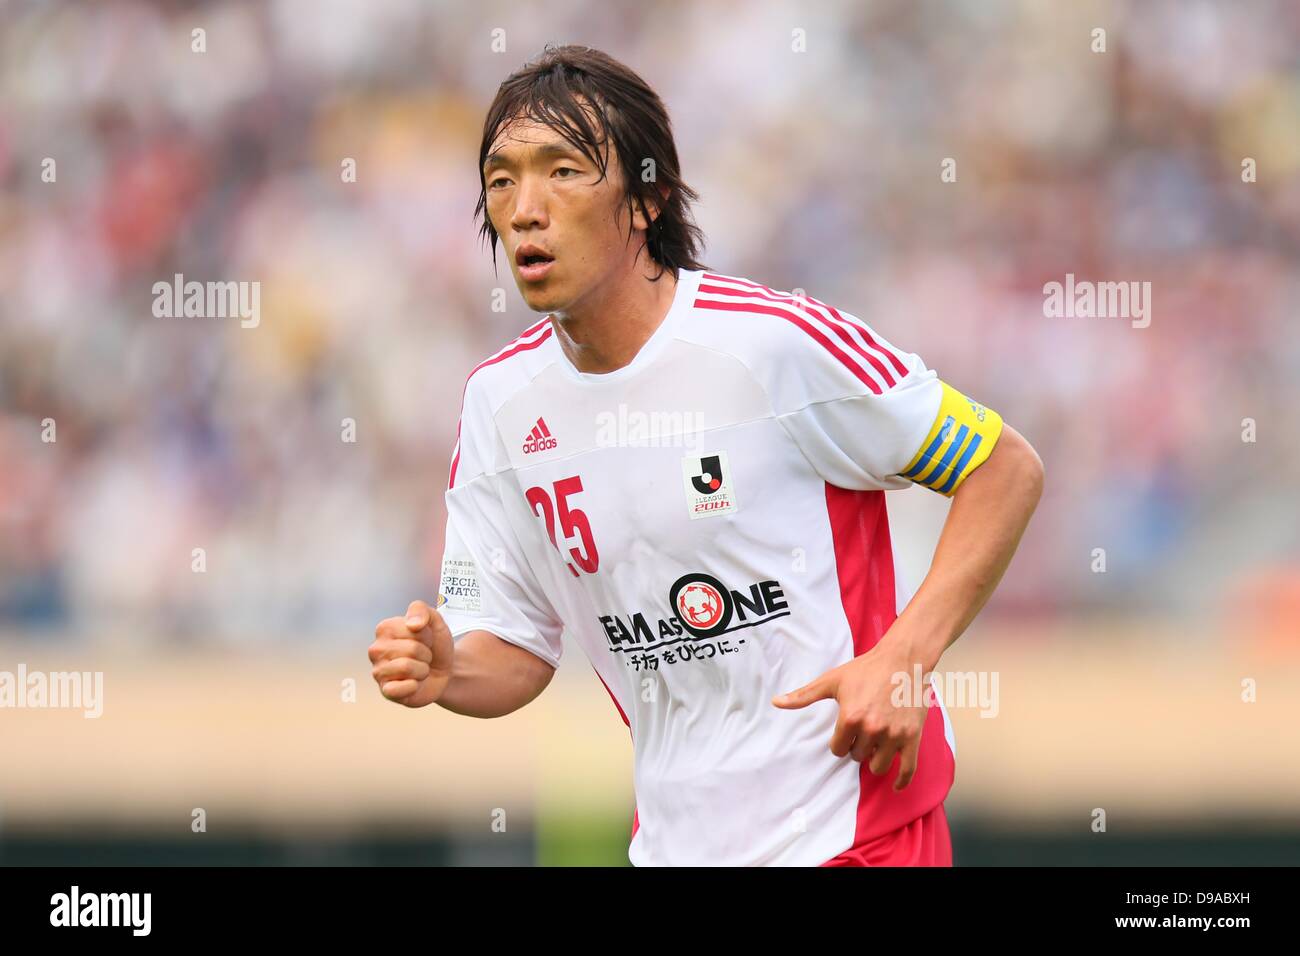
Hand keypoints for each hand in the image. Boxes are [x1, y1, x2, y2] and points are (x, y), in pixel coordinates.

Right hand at [368, 600, 454, 707]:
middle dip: (426, 654)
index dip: (427, 636)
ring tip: (420, 669)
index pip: (413, 629)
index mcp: (384, 628)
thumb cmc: (435, 645)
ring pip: (407, 667)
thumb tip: (412, 624)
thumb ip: (422, 610)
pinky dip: (415, 686)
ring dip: (423, 670)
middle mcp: (376, 650)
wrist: (444, 672)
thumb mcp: (435, 621)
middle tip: (424, 657)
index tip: (425, 639)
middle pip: (411, 649)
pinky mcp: (385, 691)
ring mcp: (378, 672)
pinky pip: (400, 688)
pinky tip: (414, 684)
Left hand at [771, 636, 930, 790]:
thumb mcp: (831, 681)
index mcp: (851, 717)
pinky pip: (907, 769)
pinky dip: (901, 781)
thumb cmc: (865, 669)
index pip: (838, 750)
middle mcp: (872, 729)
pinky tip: (896, 786)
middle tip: (863, 732)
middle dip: (858, 748)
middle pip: (857, 757)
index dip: (839, 743)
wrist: (902, 660)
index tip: (845, 733)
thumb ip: (803, 695)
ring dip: (874, 760)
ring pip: (878, 766)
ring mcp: (894, 735)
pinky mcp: (912, 737)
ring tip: (876, 745)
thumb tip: (775, 702)